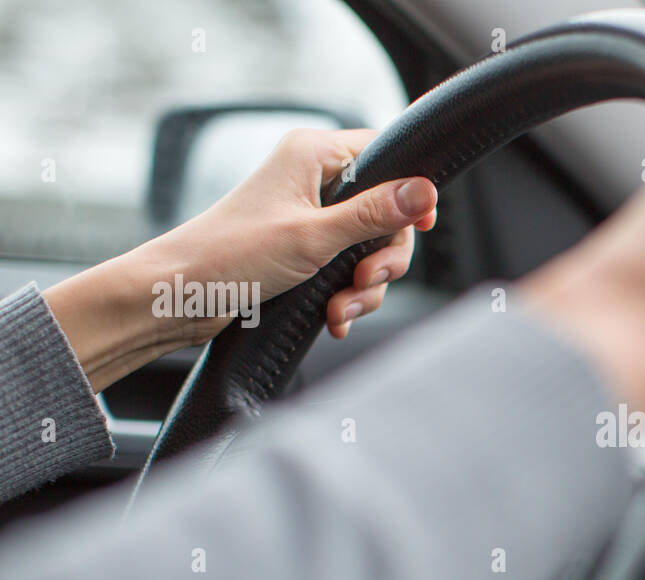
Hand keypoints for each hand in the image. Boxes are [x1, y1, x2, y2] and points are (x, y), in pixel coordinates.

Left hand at [45, 128, 437, 391]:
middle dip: (382, 258)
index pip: (387, 156)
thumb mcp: (313, 237)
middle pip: (386, 214)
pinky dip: (347, 298)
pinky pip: (349, 272)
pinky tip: (332, 318)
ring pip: (370, 250)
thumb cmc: (229, 256)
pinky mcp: (305, 253)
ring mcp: (311, 219)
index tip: (422, 226)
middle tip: (365, 279)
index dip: (410, 192)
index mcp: (314, 155)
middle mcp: (314, 181)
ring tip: (339, 309)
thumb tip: (424, 192)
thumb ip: (373, 215)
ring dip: (363, 287)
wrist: (179, 298)